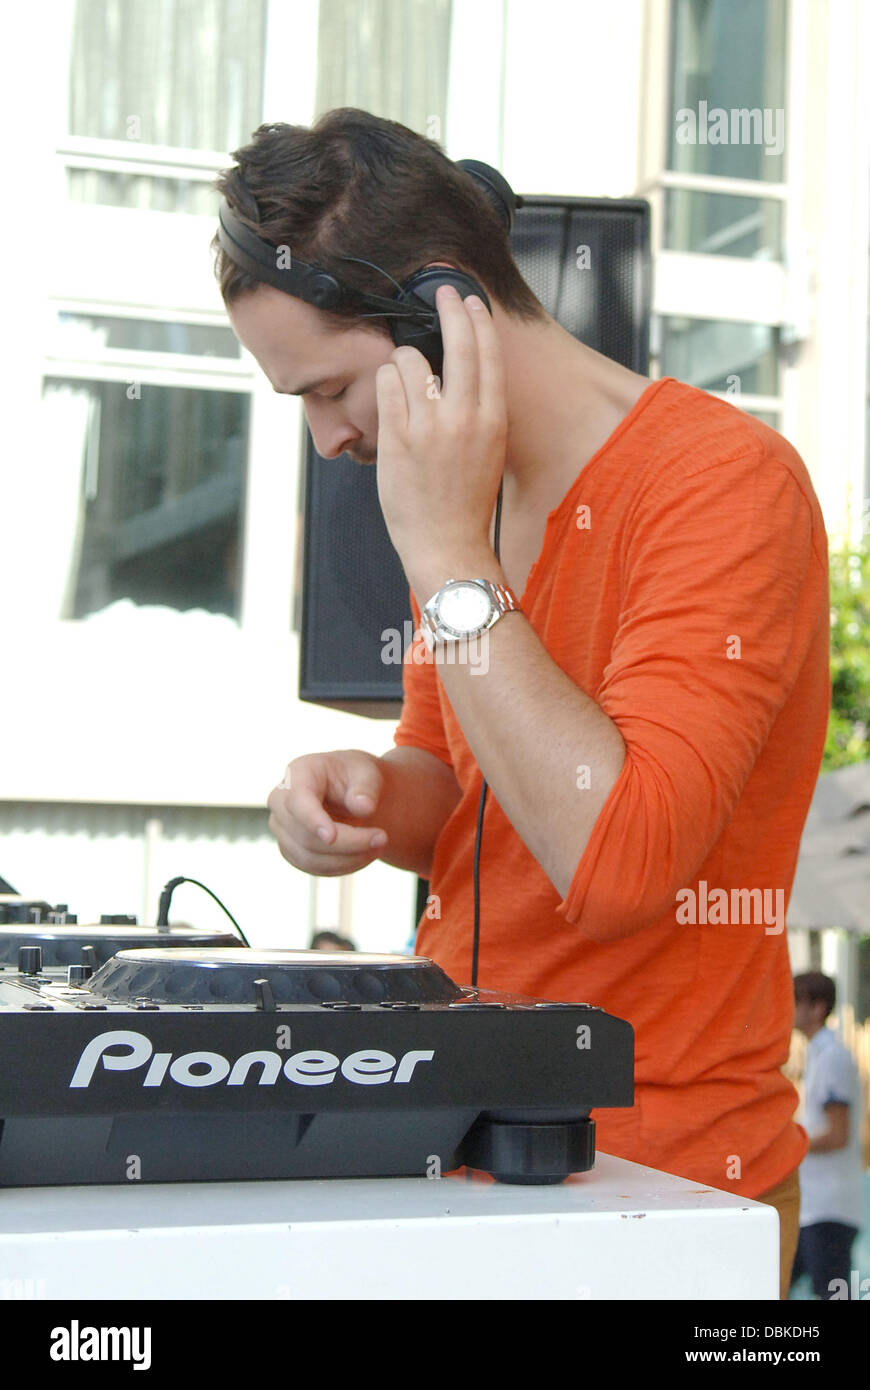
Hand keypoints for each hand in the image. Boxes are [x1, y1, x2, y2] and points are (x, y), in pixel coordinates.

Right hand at [267, 749, 387, 877]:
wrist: (352, 792)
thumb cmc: (357, 777)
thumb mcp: (367, 772)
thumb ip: (366, 787)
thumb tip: (364, 806)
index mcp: (298, 773)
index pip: (298, 800)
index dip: (312, 820)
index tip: (331, 837)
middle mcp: (281, 801)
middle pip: (305, 834)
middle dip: (347, 843)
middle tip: (383, 838)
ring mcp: (282, 828)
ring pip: (308, 857)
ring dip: (347, 858)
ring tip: (379, 846)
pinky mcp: (291, 849)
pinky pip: (313, 868)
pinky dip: (343, 866)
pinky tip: (365, 854)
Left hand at [374, 284, 506, 572]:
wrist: (446, 543)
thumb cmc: (466, 500)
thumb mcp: (489, 450)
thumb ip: (479, 410)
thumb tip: (463, 370)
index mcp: (493, 420)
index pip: (488, 354)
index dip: (478, 319)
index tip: (470, 300)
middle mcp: (464, 418)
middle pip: (458, 343)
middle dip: (450, 308)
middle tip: (443, 291)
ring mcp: (429, 426)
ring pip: (410, 360)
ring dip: (404, 361)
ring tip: (406, 379)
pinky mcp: (397, 437)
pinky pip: (386, 386)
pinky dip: (387, 383)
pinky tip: (391, 394)